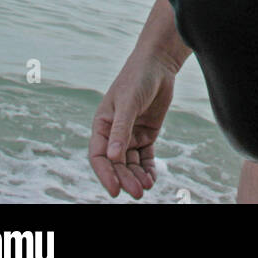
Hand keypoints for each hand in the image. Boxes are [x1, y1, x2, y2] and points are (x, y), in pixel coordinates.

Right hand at [89, 49, 179, 198]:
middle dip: (125, 179)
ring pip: (130, 163)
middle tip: (138, 193)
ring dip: (136, 177)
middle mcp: (114, 133)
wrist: (158, 64)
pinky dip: (147, 169)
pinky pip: (145, 157)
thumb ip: (121, 129)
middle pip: (116, 164)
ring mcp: (130, 135)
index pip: (98, 156)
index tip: (115, 190)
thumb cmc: (137, 78)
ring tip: (146, 187)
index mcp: (102, 125)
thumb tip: (112, 157)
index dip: (105, 174)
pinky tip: (152, 178)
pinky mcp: (146, 134)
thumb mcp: (128, 103)